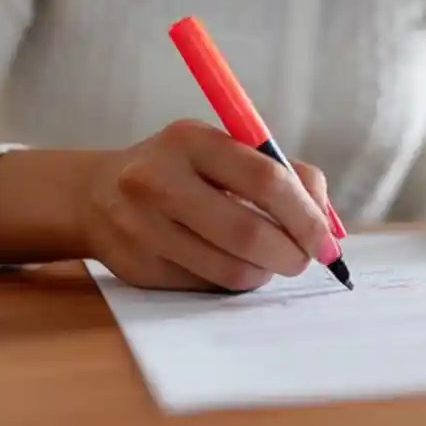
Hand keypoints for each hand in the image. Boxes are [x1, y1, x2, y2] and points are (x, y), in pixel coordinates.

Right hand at [80, 120, 339, 291]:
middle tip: (306, 259)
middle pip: (248, 233)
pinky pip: (207, 285)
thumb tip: (328, 224)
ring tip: (269, 260)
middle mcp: (158, 181)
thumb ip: (286, 174)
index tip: (326, 239)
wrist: (97, 194)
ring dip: (265, 271)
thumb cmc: (184, 170)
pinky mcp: (138, 267)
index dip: (305, 215)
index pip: (265, 179)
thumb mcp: (227, 150)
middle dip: (292, 254)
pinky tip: (230, 262)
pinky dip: (233, 279)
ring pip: (230, 268)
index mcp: (190, 140)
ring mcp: (142, 227)